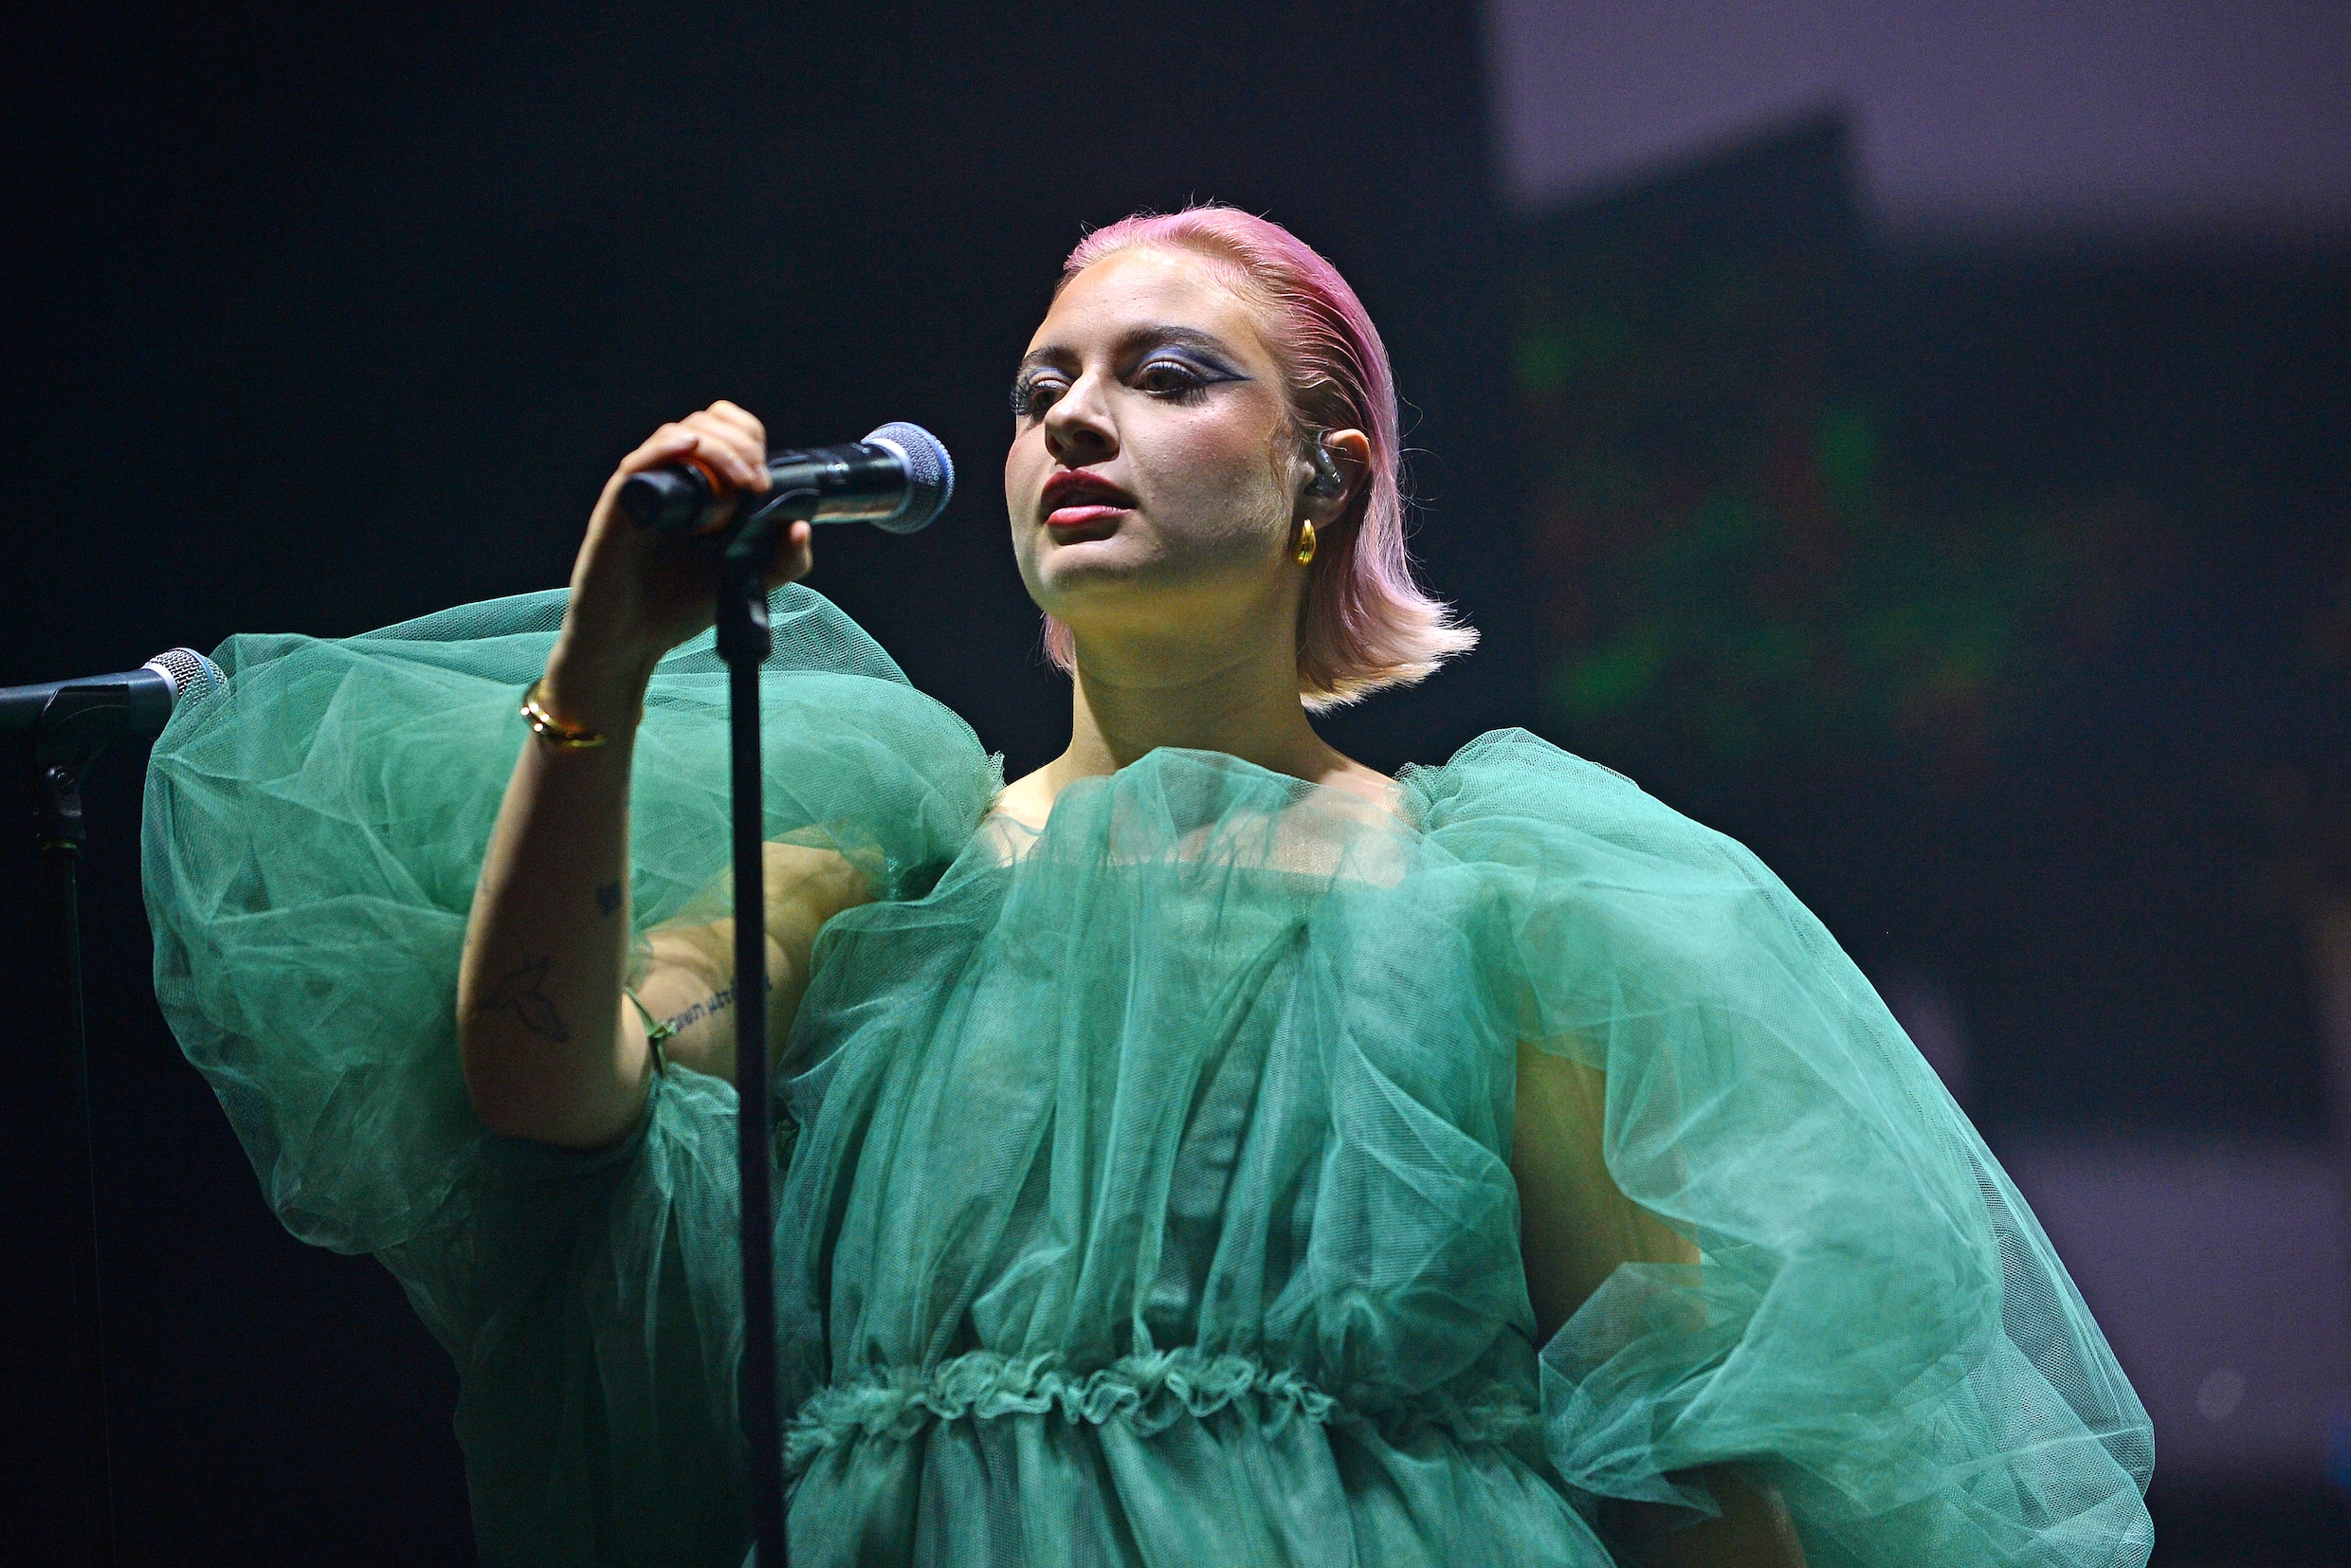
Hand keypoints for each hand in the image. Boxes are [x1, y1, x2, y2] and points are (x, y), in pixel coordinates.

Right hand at [543, 401, 813, 730]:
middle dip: (739, 442)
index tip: (766, 478)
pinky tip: (690, 448)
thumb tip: (802, 526)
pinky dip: (666, 447)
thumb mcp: (747, 581)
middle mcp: (673, 480)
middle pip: (704, 424)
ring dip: (716, 447)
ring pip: (676, 435)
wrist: (633, 641)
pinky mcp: (619, 505)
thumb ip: (782, 560)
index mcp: (702, 487)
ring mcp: (646, 489)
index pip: (726, 433)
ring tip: (740, 481)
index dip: (748, 439)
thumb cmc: (680, 607)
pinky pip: (639, 462)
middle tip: (757, 481)